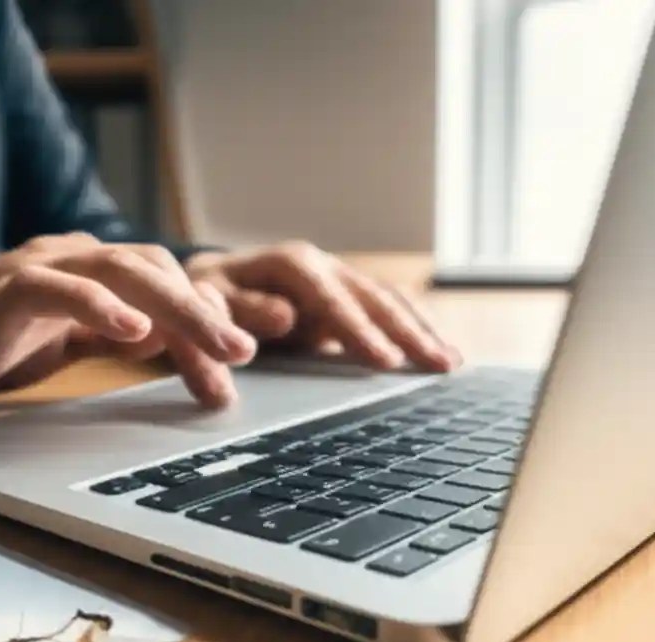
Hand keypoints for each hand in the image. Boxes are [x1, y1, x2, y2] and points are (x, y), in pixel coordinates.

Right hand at [0, 233, 256, 409]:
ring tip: (216, 344)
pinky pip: (62, 289)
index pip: (164, 286)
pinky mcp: (5, 291)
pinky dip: (101, 306)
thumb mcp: (62, 344)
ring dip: (178, 309)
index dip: (204, 322)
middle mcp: (71, 259)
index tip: (235, 368)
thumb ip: (111, 337)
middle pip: (156, 270)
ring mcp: (39, 269)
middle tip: (246, 354)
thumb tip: (171, 345)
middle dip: (207, 313)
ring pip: (124, 272)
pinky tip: (134, 332)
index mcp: (89, 273)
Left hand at [184, 241, 461, 370]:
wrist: (207, 281)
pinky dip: (416, 329)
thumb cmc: (203, 295)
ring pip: (388, 302)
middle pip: (371, 298)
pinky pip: (388, 311)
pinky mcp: (348, 298)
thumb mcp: (205, 301)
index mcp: (289, 264)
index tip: (383, 360)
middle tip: (437, 366)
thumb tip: (284, 318)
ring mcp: (339, 280)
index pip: (330, 298)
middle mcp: (322, 266)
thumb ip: (236, 311)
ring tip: (452, 363)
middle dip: (407, 332)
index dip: (358, 329)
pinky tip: (443, 352)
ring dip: (421, 331)